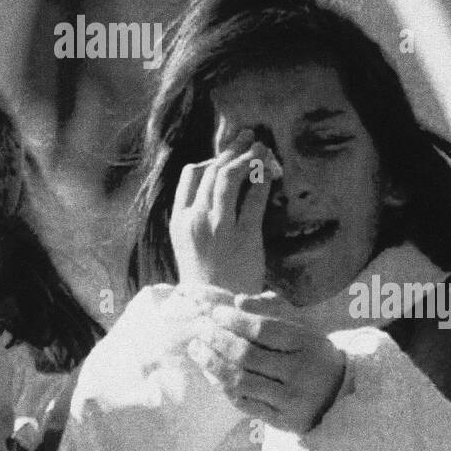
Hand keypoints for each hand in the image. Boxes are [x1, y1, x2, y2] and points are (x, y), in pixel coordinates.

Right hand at [170, 131, 280, 293]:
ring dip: (248, 157)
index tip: (228, 152)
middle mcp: (195, 220)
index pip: (191, 175)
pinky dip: (262, 179)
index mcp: (179, 221)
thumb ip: (197, 221)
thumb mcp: (190, 248)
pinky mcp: (243, 236)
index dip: (212, 158)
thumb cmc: (208, 281)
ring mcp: (218, 227)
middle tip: (250, 137)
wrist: (216, 312)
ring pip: (229, 177)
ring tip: (262, 148)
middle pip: (212, 170)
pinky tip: (271, 172)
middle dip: (233, 149)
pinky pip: (253, 198)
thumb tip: (218, 192)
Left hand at [188, 297, 346, 434]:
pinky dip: (223, 386)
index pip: (263, 329)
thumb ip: (272, 311)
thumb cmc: (312, 354)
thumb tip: (237, 300)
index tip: (215, 313)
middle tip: (200, 330)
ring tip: (196, 349)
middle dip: (217, 340)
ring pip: (241, 381)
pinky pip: (244, 403)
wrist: (340, 396)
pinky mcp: (283, 421)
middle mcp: (301, 373)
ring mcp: (292, 400)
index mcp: (307, 344)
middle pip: (247, 355)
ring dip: (213, 364)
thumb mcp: (302, 328)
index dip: (234, 320)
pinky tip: (211, 372)